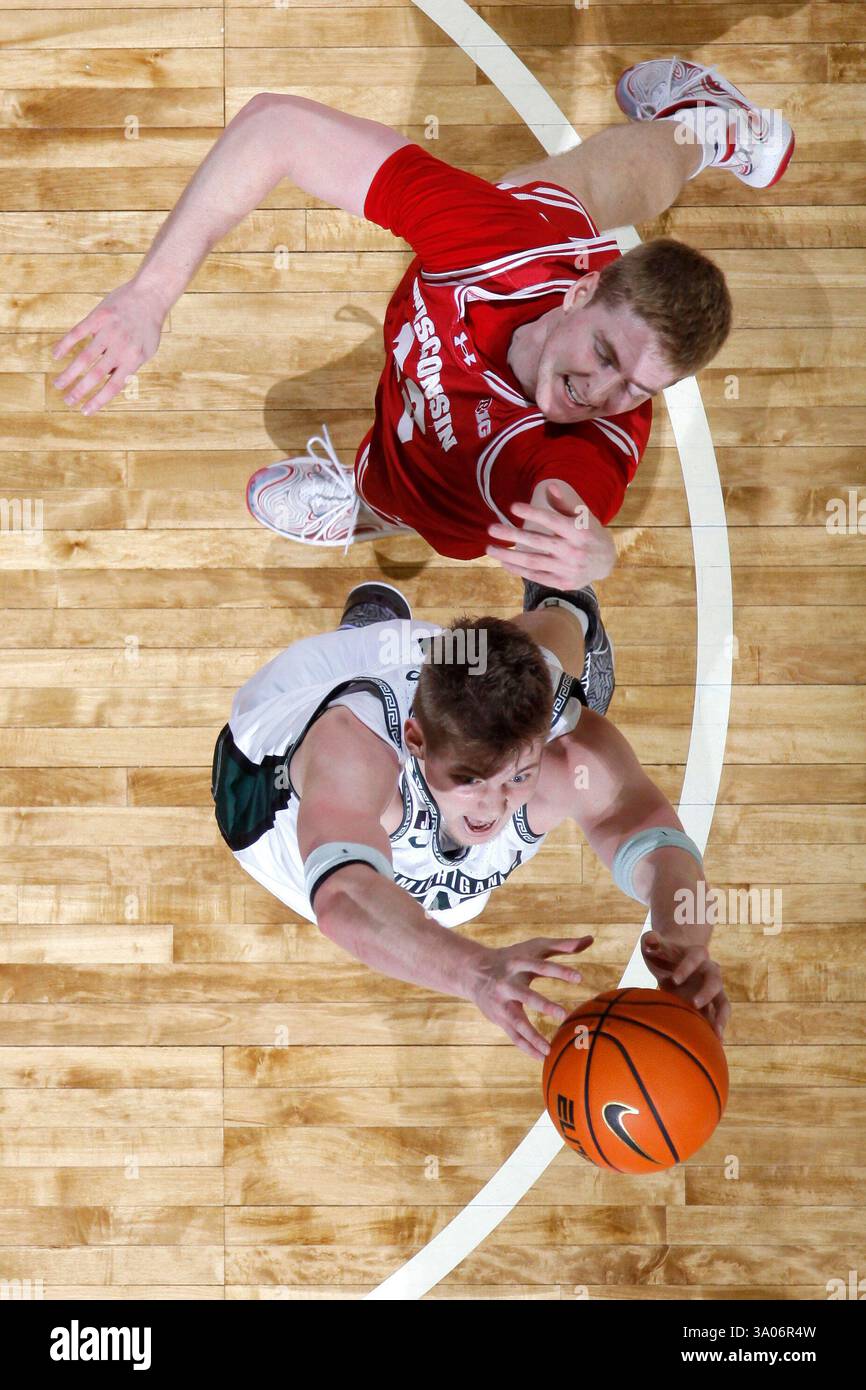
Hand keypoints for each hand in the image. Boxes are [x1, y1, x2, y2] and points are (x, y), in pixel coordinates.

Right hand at [50, 279, 165, 415]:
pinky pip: (77, 332)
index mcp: (134, 359)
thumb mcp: (146, 351)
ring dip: (69, 373)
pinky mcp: (98, 316)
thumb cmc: (148, 327)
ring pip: (84, 357)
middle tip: (67, 401)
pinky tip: (55, 355)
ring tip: (57, 384)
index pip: (114, 386)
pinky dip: (65, 345)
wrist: (150, 295)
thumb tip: (109, 381)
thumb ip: (128, 366)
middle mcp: (120, 347)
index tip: (85, 411)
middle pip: (95, 374)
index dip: (98, 400)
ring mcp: (108, 331)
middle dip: (79, 390)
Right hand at [469, 934, 593, 1059]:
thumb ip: (562, 945)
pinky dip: (527, 1047)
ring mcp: (502, 1003)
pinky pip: (513, 1035)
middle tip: (563, 1015)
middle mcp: (507, 983)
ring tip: (549, 1049)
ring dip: (532, 1036)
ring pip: (516, 1021)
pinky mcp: (499, 1018)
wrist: (474, 971)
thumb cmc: (513, 957)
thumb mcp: (534, 947)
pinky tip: (543, 1057)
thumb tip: (590, 939)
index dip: (559, 971)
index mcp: (518, 963)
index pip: (540, 966)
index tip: (579, 978)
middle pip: (525, 995)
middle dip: (542, 1005)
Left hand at [485, 482, 616, 588]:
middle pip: (537, 542)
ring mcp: (566, 569)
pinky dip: (518, 570)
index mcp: (578, 531)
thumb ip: (564, 503)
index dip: (532, 512)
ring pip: (532, 562)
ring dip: (508, 555)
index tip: (512, 506)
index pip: (551, 520)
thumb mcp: (582, 516)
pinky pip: (535, 576)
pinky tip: (503, 562)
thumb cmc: (590, 533)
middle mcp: (572, 551)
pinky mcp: (561, 582)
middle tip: (491, 529)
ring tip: (490, 548)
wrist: (605, 562)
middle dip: (511, 535)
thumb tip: (550, 485)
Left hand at [641, 931, 729, 1038]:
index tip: (673, 979)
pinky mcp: (709, 1006)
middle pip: (715, 980)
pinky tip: (713, 1048)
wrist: (674, 962)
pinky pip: (717, 1019)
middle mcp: (709, 972)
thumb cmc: (662, 953)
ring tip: (717, 1034)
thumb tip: (650, 939)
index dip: (686, 967)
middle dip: (707, 992)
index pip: (696, 957)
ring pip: (723, 1003)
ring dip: (721, 1017)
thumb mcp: (653, 945)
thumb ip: (651, 941)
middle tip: (694, 1003)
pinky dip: (716, 1031)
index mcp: (697, 954)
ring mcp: (712, 991)